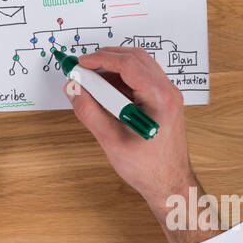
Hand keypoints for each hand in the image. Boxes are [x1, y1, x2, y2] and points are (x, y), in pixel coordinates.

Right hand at [64, 47, 215, 242]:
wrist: (169, 184)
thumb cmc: (148, 168)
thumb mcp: (111, 140)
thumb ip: (89, 111)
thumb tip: (73, 89)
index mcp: (160, 98)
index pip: (128, 64)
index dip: (101, 59)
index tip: (81, 64)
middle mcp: (167, 91)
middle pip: (135, 58)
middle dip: (106, 58)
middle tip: (82, 68)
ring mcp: (167, 95)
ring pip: (138, 66)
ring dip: (113, 69)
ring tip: (91, 81)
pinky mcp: (163, 101)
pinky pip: (141, 79)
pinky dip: (121, 80)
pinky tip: (105, 93)